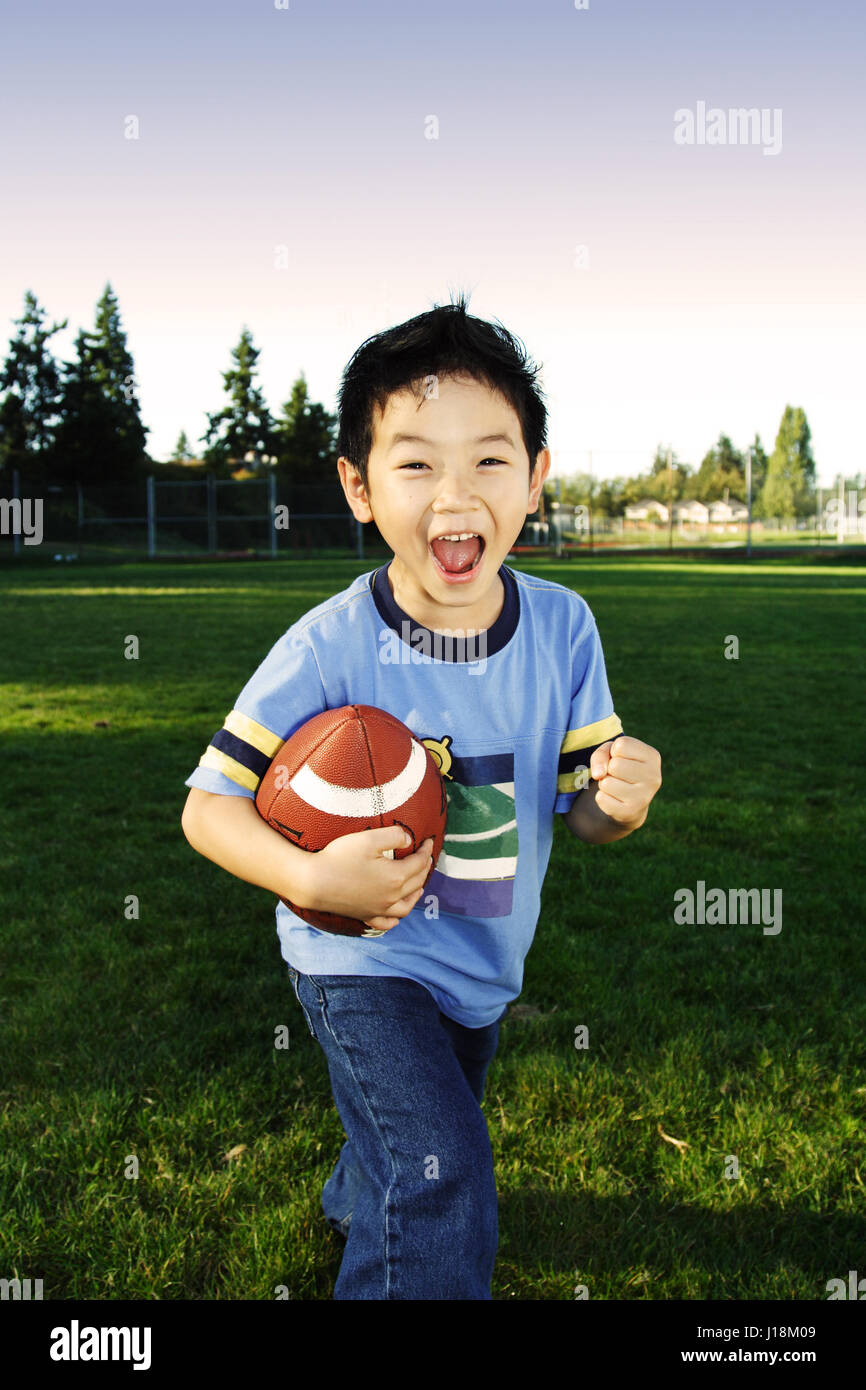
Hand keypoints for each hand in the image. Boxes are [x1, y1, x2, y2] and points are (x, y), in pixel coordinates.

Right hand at [295, 826, 434, 931]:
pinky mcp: (364, 915)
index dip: (427, 850)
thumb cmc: (339, 858)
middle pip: (416, 882)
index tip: (429, 841)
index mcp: (396, 877)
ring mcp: (378, 909)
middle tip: (425, 857)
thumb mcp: (368, 839)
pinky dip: (395, 919)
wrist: (312, 882)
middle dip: (424, 868)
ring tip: (419, 886)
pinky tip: (396, 916)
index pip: (419, 863)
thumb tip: (409, 839)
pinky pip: (386, 922)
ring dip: (416, 894)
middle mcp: (391, 897)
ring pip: (406, 906)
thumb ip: (394, 836)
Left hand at [589, 736, 661, 826]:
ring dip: (605, 784)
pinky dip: (602, 797)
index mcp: (653, 757)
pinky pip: (601, 798)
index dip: (614, 752)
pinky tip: (615, 799)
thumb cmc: (621, 769)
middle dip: (609, 769)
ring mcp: (644, 797)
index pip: (621, 745)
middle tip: (618, 776)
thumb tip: (598, 775)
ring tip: (617, 787)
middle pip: (614, 765)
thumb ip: (602, 754)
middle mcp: (653, 777)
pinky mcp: (630, 812)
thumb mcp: (612, 753)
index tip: (622, 759)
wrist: (630, 803)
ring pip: (606, 782)